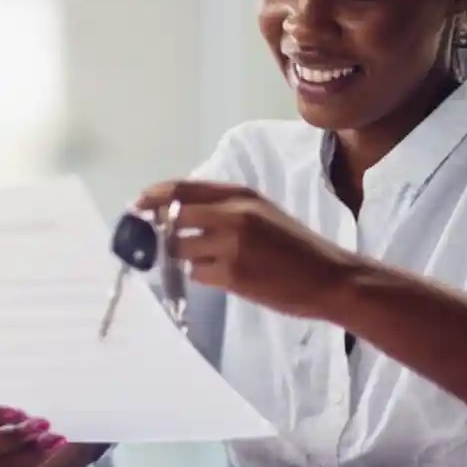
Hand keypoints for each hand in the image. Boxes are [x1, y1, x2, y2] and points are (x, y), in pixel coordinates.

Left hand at [136, 180, 359, 318]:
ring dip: (184, 257)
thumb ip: (224, 208)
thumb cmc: (295, 247)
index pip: (182, 188)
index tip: (136, 205)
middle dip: (158, 231)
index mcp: (240, 195)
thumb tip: (177, 211)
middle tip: (153, 242)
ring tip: (209, 263)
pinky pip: (197, 273)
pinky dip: (203, 277)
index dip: (154, 196)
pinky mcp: (232, 273)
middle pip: (173, 216)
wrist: (330, 278)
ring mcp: (231, 243)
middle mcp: (233, 213)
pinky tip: (226, 278)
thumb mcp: (262, 213)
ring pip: (180, 248)